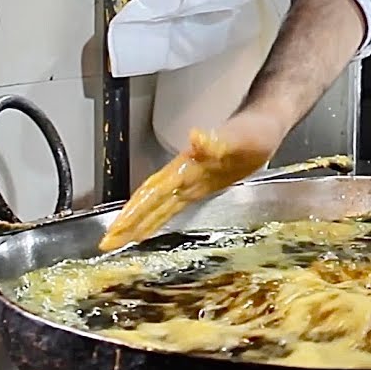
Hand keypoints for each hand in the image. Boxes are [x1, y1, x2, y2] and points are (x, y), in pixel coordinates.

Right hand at [98, 109, 288, 250]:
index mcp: (187, 166)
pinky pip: (172, 207)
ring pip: (157, 205)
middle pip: (149, 200)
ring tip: (117, 240)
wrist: (264, 127)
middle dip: (127, 221)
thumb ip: (217, 141)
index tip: (117, 226)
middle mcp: (184, 175)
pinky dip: (157, 219)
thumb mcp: (239, 138)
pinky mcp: (200, 188)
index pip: (153, 191)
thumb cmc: (253, 132)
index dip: (135, 209)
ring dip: (137, 222)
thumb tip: (197, 137)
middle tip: (106, 242)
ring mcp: (190, 181)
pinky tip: (147, 230)